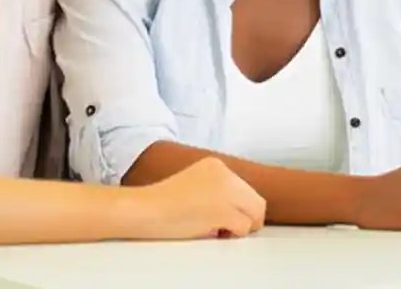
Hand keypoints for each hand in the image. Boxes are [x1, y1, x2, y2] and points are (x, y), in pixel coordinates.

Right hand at [131, 157, 266, 239]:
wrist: (144, 209)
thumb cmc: (162, 203)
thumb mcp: (195, 184)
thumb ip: (218, 190)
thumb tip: (241, 209)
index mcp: (217, 165)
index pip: (246, 189)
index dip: (239, 208)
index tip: (222, 215)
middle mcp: (225, 174)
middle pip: (256, 201)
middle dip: (246, 217)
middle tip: (226, 228)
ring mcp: (225, 191)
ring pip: (255, 214)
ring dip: (240, 226)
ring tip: (218, 229)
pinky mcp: (222, 210)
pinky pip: (244, 227)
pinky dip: (232, 234)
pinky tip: (212, 231)